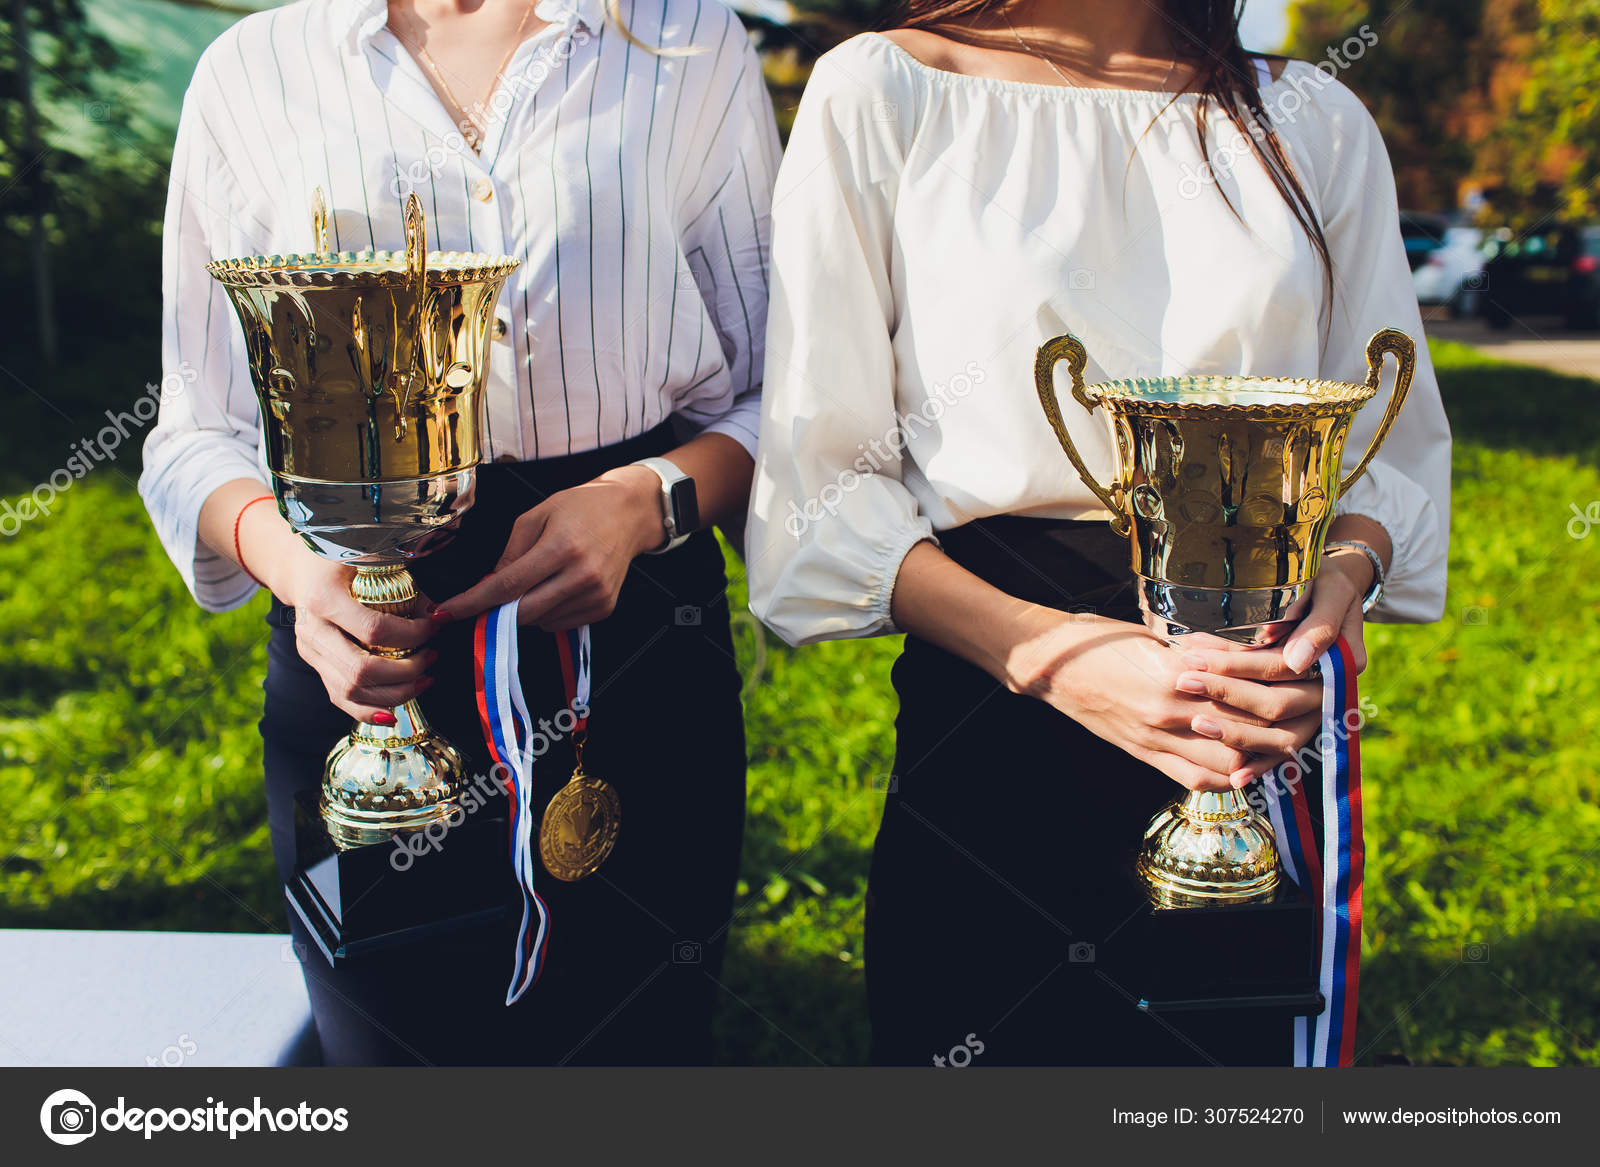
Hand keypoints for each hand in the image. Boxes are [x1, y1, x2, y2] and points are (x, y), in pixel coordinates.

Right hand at [279, 547, 438, 722]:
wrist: (300, 567)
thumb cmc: (341, 558)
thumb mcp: (369, 556)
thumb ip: (404, 583)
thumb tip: (439, 615)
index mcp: (324, 598)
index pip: (374, 631)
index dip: (412, 635)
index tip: (436, 626)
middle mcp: (312, 630)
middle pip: (361, 670)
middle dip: (407, 671)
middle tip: (433, 656)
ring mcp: (310, 652)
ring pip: (351, 691)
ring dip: (395, 693)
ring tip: (425, 679)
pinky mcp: (314, 665)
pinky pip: (340, 699)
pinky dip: (368, 711)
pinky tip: (393, 712)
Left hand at [437, 466, 663, 629]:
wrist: (629, 513)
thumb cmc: (580, 507)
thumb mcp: (537, 515)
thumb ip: (510, 552)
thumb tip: (489, 586)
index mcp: (561, 547)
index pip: (507, 585)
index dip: (473, 602)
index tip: (446, 612)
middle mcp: (581, 575)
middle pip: (522, 611)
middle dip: (495, 612)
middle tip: (482, 604)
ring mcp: (595, 595)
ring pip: (540, 621)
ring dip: (525, 609)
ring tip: (538, 580)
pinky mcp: (604, 607)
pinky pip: (560, 624)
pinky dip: (547, 612)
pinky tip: (556, 588)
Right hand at [1011, 614, 1315, 791]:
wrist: (1051, 668)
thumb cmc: (1099, 642)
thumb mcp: (1154, 637)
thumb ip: (1197, 652)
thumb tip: (1239, 657)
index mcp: (1173, 674)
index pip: (1243, 690)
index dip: (1279, 689)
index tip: (1304, 680)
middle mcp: (1168, 712)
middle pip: (1244, 730)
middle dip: (1281, 725)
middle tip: (1310, 716)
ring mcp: (1154, 738)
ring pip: (1225, 759)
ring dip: (1260, 757)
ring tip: (1288, 745)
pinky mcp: (1143, 754)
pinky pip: (1193, 776)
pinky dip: (1226, 777)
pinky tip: (1244, 771)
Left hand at [1168, 548, 1376, 780]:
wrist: (1338, 592)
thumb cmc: (1327, 583)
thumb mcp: (1327, 591)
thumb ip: (1315, 624)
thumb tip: (1295, 660)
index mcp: (1341, 660)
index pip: (1279, 669)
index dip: (1236, 666)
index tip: (1194, 657)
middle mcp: (1333, 693)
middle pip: (1276, 705)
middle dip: (1225, 694)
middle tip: (1182, 680)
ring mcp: (1320, 712)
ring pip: (1281, 736)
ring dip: (1237, 734)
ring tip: (1195, 725)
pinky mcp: (1307, 723)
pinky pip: (1286, 753)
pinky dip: (1262, 765)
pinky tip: (1235, 778)